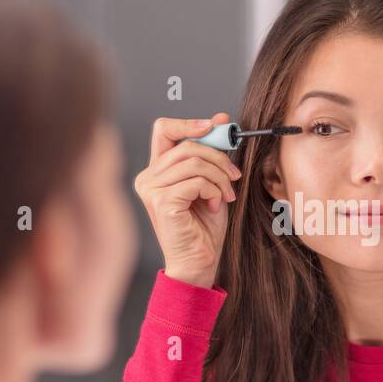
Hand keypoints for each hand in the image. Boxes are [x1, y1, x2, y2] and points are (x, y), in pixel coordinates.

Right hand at [134, 112, 241, 288]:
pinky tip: (214, 204)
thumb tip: (221, 119)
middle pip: (187, 145)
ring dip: (220, 177)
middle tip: (235, 175)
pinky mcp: (161, 201)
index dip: (190, 122)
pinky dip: (214, 190)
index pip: (164, 129)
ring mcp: (151, 189)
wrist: (199, 262)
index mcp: (156, 171)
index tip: (216, 125)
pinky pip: (196, 181)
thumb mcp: (210, 182)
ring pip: (195, 161)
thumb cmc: (203, 227)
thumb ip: (210, 154)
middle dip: (219, 157)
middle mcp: (148, 177)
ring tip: (226, 195)